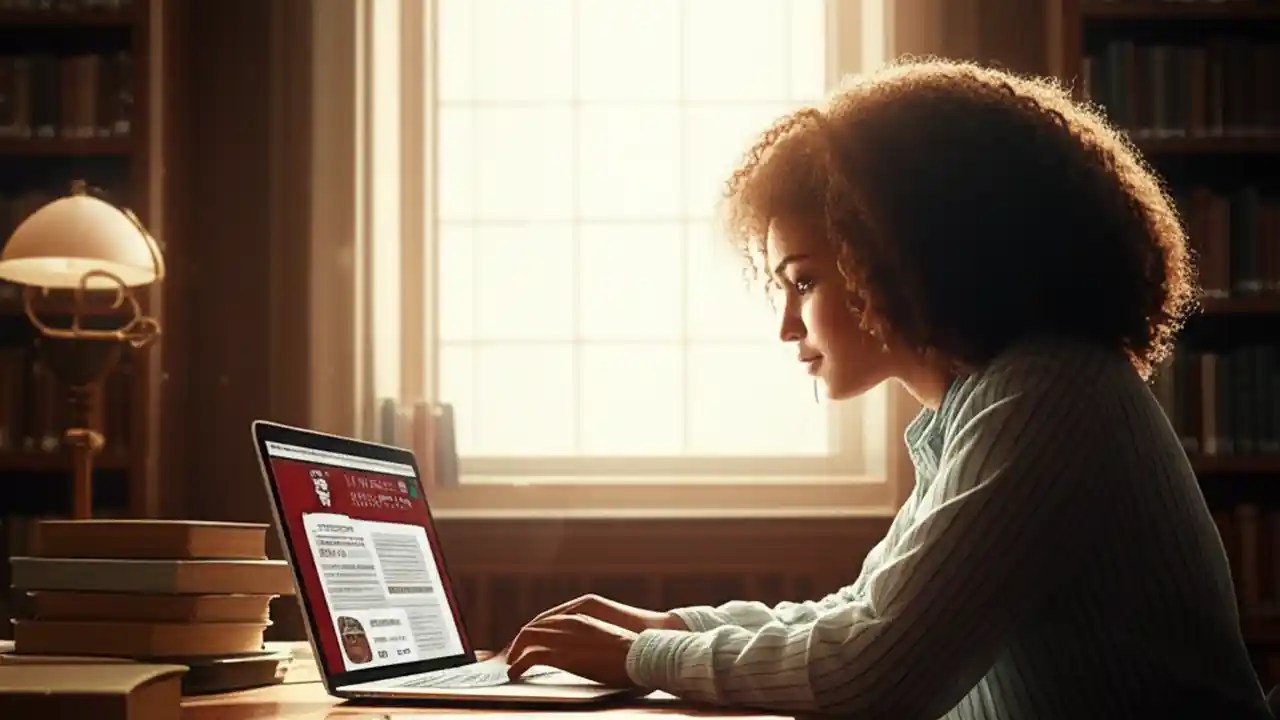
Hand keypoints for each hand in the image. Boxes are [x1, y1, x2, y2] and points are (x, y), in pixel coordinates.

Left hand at [502, 594, 682, 655]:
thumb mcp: (612, 634)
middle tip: (513, 655)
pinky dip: (519, 664)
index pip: (549, 619)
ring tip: (512, 665)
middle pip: (535, 626)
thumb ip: (595, 635)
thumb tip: (589, 647)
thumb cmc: (638, 646)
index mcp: (583, 610)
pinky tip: (515, 672)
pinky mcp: (563, 654)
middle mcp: (571, 619)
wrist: (647, 651)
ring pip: (529, 638)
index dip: (535, 632)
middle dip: (522, 641)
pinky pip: (531, 656)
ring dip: (516, 652)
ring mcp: (565, 635)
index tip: (527, 643)